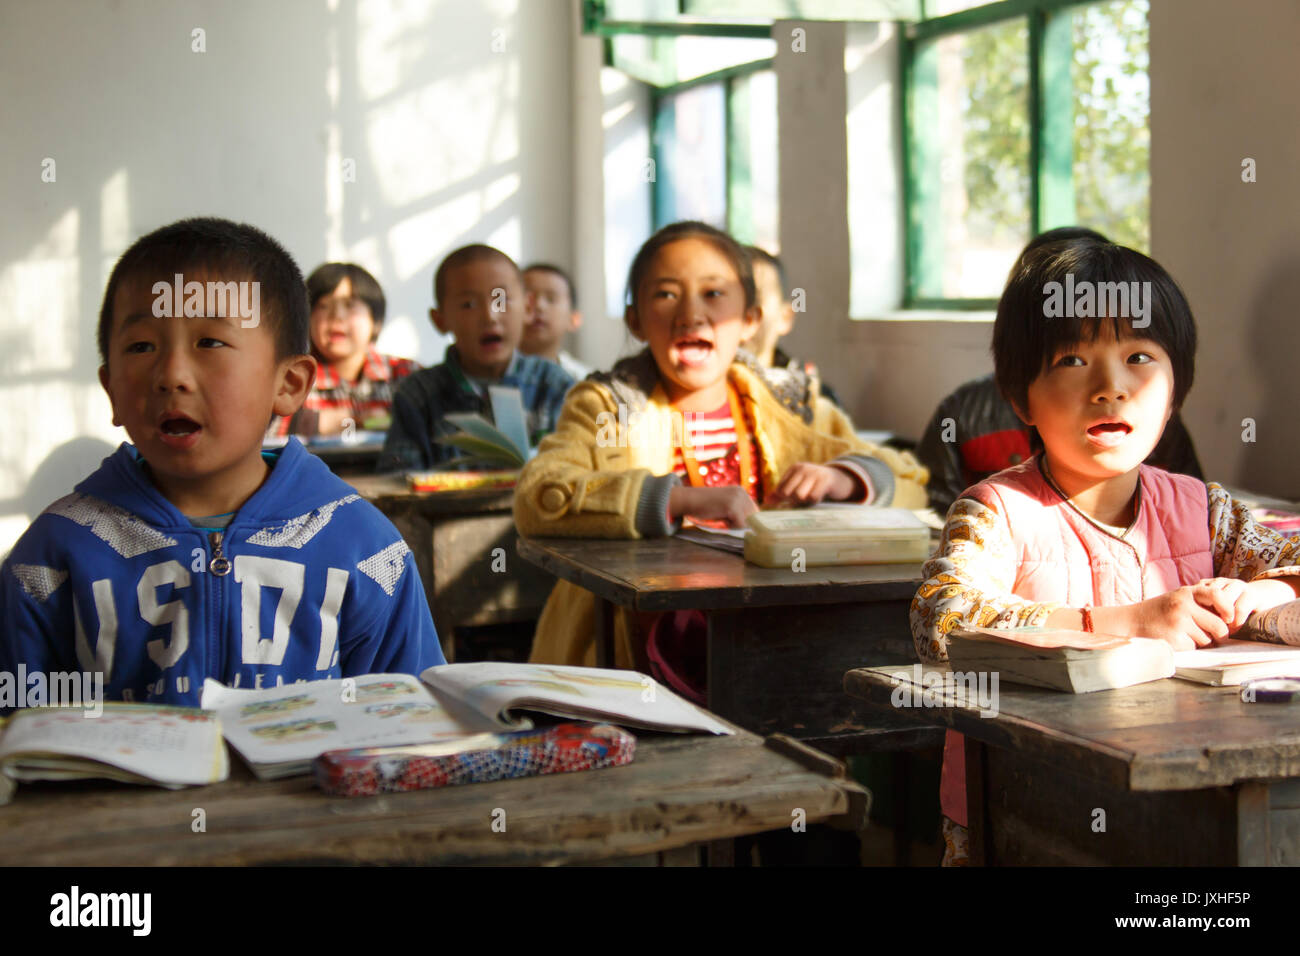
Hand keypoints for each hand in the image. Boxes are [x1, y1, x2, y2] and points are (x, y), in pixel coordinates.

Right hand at [668, 485, 756, 528]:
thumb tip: (752, 527)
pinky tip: (720, 519)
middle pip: (753, 517)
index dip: (747, 521)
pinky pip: (740, 525)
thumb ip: (738, 511)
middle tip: (725, 520)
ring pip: (747, 522)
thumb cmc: (703, 507)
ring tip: (721, 518)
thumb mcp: (724, 506)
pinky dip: (731, 527)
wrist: (688, 499)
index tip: (734, 523)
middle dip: (742, 523)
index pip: (754, 511)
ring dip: (736, 525)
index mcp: (741, 491)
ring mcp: (737, 498)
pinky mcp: (732, 506)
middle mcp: (741, 492)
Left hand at [767, 463, 857, 506]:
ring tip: (810, 498)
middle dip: (793, 501)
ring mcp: (814, 473)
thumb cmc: (813, 485)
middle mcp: (803, 468)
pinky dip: (814, 501)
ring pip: (799, 495)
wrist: (838, 479)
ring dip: (804, 502)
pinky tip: (818, 497)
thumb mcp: (797, 485)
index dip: (783, 499)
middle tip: (802, 500)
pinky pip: (813, 497)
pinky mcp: (825, 480)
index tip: (791, 501)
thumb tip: (765, 502)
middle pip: (787, 493)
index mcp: (794, 468)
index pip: (780, 489)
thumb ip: (781, 493)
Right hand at [1093, 587, 1229, 649]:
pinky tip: (1177, 640)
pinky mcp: (1175, 639)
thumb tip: (1232, 616)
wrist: (1131, 622)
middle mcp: (1182, 605)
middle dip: (1219, 634)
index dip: (1228, 608)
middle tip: (1213, 636)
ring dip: (1202, 641)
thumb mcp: (1178, 598)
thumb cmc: (1159, 611)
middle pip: (1219, 625)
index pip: (1217, 595)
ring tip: (1186, 635)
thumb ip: (1201, 602)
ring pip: (1208, 639)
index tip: (1229, 618)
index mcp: (1186, 592)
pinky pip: (1195, 648)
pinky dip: (1190, 647)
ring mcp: (1178, 622)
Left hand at [1192, 576, 1296, 632]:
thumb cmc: (1231, 611)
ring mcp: (1235, 585)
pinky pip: (1239, 608)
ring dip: (1222, 619)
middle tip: (1209, 630)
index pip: (1193, 596)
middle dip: (1209, 615)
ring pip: (1223, 601)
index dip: (1195, 612)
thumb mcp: (1212, 610)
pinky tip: (1234, 629)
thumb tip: (1187, 631)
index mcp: (1206, 585)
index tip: (1195, 626)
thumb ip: (1201, 613)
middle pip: (1208, 597)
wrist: (1265, 597)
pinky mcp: (1251, 593)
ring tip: (1222, 631)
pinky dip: (1235, 621)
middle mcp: (1219, 582)